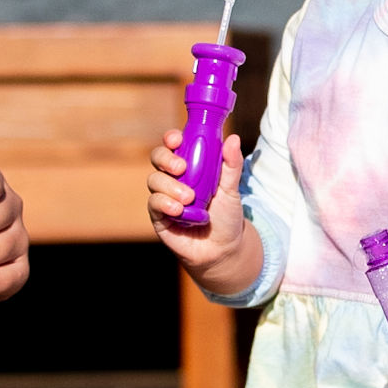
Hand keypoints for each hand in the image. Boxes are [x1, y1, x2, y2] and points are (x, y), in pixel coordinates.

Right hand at [145, 128, 261, 298]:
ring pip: (154, 180)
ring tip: (189, 198)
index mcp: (190, 165)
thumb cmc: (226, 216)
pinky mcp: (158, 216)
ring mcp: (164, 196)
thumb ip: (232, 165)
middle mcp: (173, 178)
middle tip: (182, 168)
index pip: (174, 145)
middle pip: (158, 157)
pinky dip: (165, 203)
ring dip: (170, 186)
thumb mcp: (232, 189)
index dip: (171, 138)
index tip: (177, 139)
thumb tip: (233, 139)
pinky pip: (153, 203)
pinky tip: (179, 210)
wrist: (222, 249)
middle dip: (166, 158)